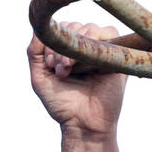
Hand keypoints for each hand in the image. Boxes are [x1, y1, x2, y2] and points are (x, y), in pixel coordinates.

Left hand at [28, 22, 126, 151]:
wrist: (83, 125)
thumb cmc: (62, 105)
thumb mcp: (40, 78)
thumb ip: (34, 52)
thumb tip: (37, 27)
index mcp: (70, 51)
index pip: (61, 29)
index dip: (53, 42)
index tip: (50, 65)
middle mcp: (86, 48)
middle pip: (75, 26)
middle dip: (63, 46)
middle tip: (60, 71)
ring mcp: (102, 51)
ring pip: (90, 28)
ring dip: (77, 46)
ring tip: (69, 69)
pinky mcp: (117, 56)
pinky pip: (110, 34)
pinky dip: (96, 42)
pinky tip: (87, 63)